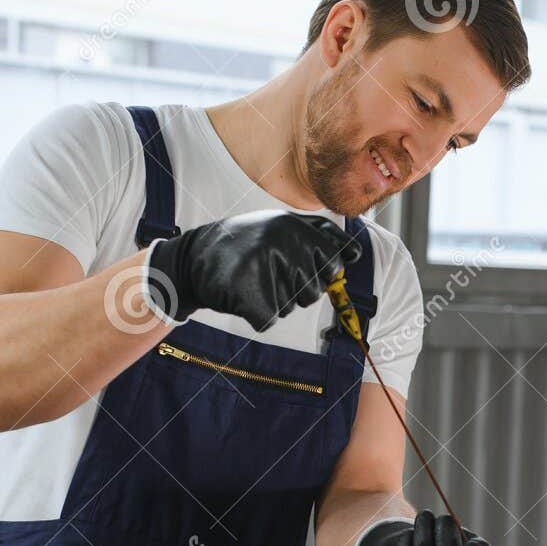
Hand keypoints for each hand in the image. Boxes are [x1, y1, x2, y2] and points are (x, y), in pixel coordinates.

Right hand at [145, 211, 360, 331]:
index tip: (306, 266)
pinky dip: (257, 314)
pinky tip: (242, 295)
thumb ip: (318, 236)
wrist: (193, 257)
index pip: (335, 261)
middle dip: (297, 290)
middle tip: (269, 272)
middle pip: (315, 291)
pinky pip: (269, 320)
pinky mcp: (248, 295)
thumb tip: (353, 254)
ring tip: (253, 278)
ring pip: (292, 306)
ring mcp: (265, 267)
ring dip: (276, 301)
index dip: (324, 270)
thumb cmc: (244, 243)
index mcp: (294, 225)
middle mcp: (283, 243)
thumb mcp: (280, 226)